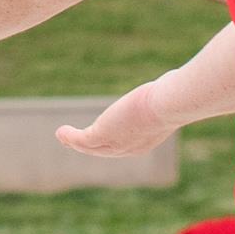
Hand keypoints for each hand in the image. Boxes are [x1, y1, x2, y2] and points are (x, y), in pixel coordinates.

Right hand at [55, 80, 178, 157]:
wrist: (167, 106)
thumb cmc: (174, 98)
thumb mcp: (168, 98)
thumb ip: (165, 94)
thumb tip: (171, 82)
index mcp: (145, 142)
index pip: (124, 145)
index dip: (111, 142)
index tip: (101, 136)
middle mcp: (130, 148)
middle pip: (104, 150)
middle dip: (89, 146)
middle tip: (75, 140)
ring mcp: (115, 143)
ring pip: (89, 147)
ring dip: (73, 142)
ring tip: (62, 134)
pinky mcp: (102, 134)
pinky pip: (80, 140)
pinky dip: (69, 137)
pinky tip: (60, 131)